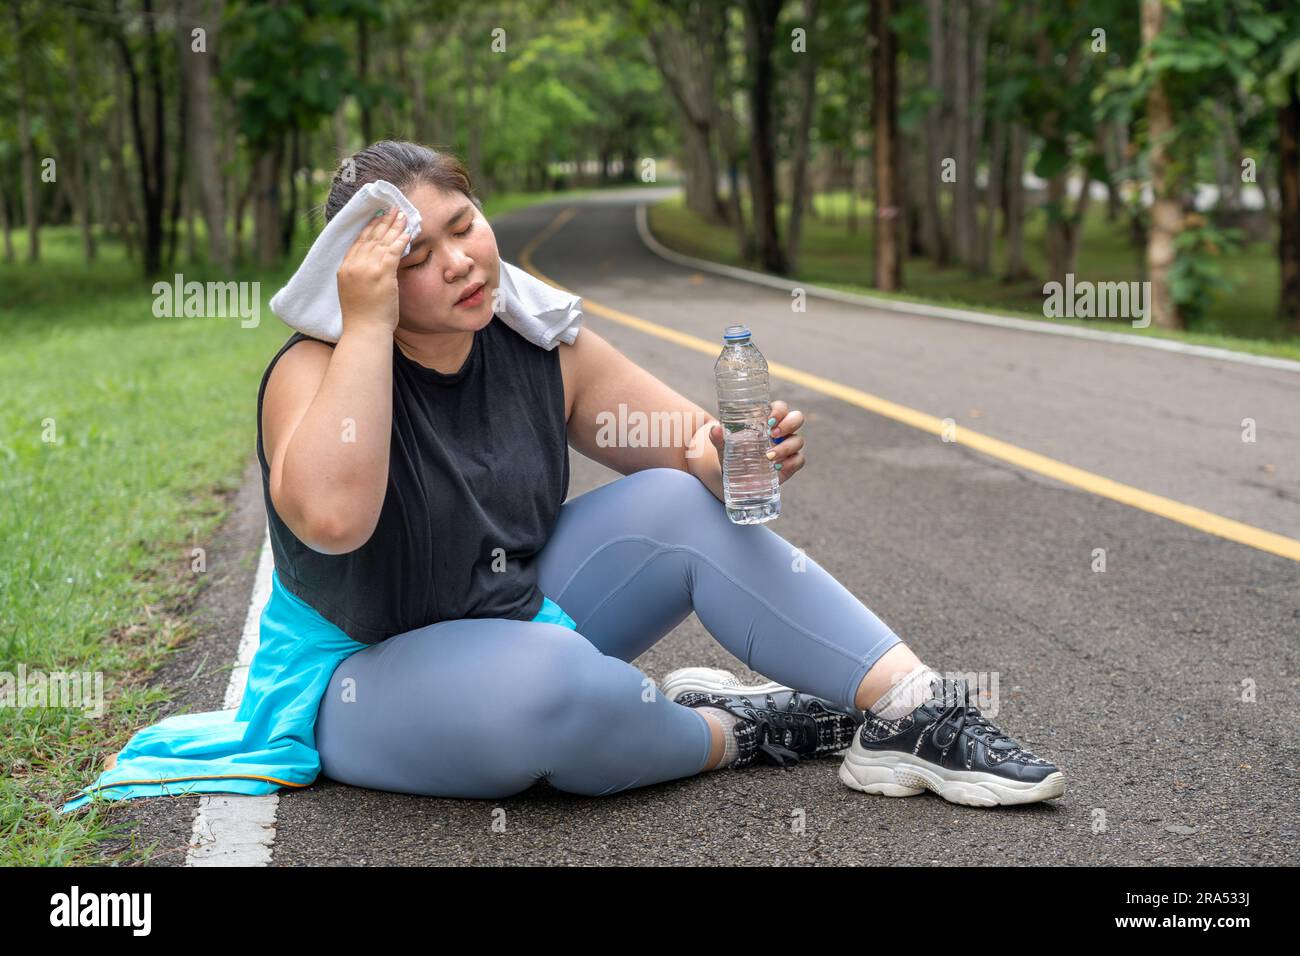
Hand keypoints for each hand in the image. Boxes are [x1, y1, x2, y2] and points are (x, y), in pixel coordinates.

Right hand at [337, 206, 410, 336]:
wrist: (365, 332)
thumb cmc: (363, 318)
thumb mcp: (356, 292)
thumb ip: (362, 276)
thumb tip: (374, 268)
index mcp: (345, 269)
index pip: (358, 242)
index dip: (369, 228)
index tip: (378, 217)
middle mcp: (354, 265)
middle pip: (370, 237)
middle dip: (383, 221)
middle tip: (393, 210)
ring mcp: (367, 268)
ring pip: (382, 241)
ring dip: (394, 226)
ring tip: (403, 216)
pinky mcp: (382, 273)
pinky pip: (393, 251)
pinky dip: (401, 240)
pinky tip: (408, 232)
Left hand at [706, 399, 806, 484]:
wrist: (735, 478)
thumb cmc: (733, 455)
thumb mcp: (724, 446)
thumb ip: (719, 438)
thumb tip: (716, 429)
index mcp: (768, 420)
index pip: (780, 407)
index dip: (779, 410)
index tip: (769, 420)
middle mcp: (782, 431)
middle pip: (797, 418)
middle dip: (788, 424)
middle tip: (772, 434)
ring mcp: (788, 447)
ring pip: (798, 440)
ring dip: (786, 447)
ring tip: (768, 456)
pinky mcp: (791, 464)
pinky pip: (799, 460)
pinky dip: (790, 463)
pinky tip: (776, 467)